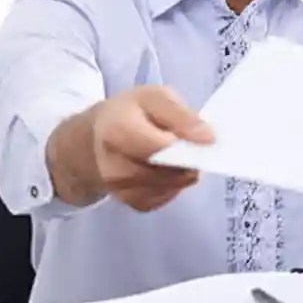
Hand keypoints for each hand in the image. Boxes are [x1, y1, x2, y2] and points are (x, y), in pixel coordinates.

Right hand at [48, 86, 213, 211]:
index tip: (206, 139)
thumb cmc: (128, 112)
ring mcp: (122, 191)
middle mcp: (114, 168)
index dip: (187, 145)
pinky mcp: (134, 204)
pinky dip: (175, 183)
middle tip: (191, 144)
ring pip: (173, 186)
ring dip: (183, 171)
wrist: (94, 140)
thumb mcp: (154, 97)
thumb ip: (181, 115)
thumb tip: (208, 139)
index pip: (160, 149)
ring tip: (177, 153)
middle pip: (169, 171)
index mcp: (116, 132)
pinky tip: (167, 168)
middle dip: (188, 159)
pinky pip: (168, 196)